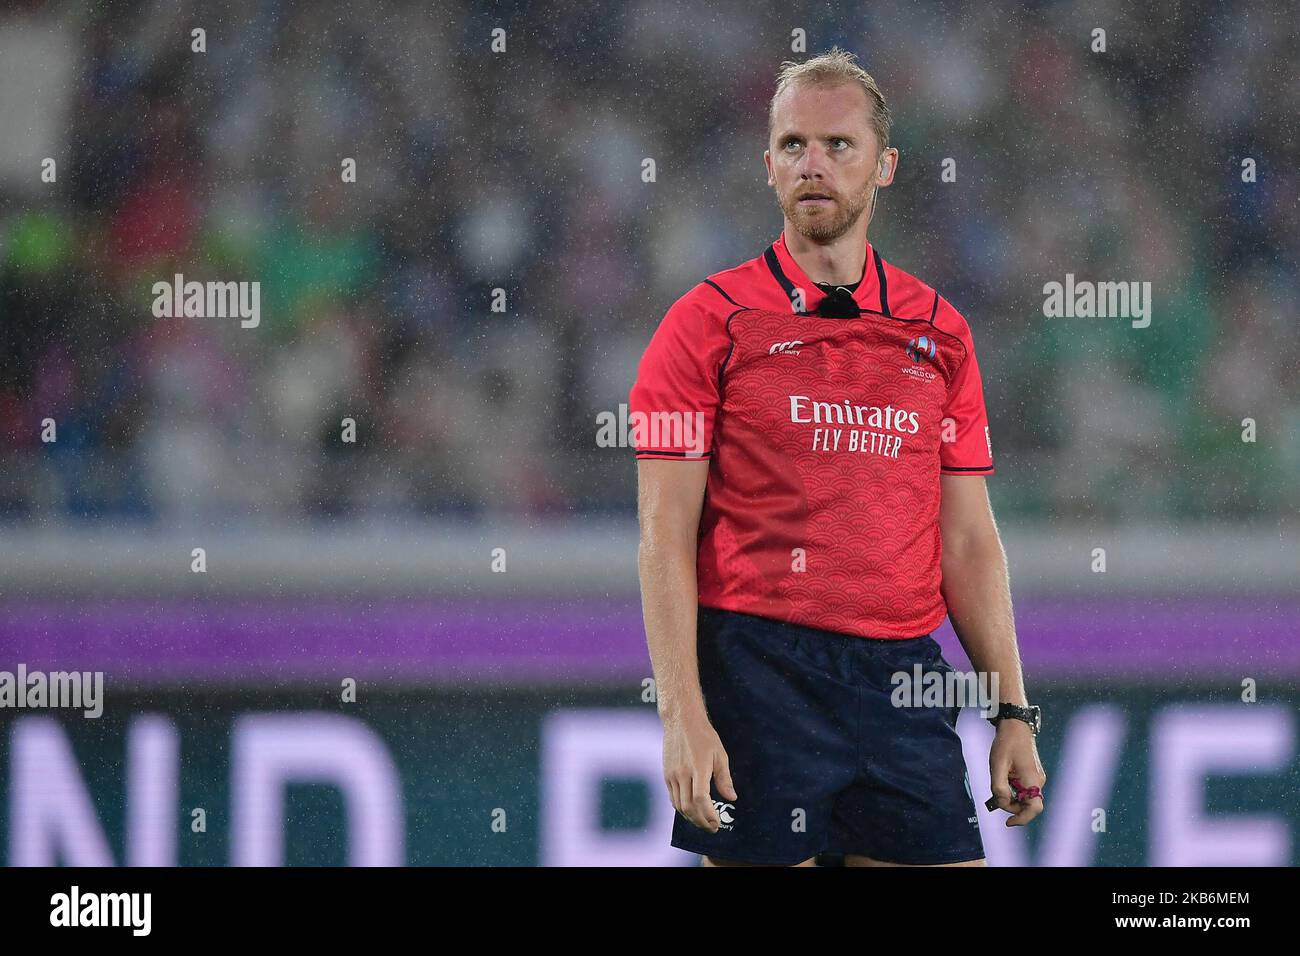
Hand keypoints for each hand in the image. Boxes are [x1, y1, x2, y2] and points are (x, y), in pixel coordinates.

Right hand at [662, 706, 736, 831]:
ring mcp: (672, 774)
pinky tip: (691, 809)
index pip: (700, 799)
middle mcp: (682, 773)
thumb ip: (724, 778)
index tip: (717, 823)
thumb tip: (731, 798)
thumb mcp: (720, 754)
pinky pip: (672, 797)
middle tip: (712, 827)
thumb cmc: (704, 736)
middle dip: (701, 821)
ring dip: (691, 817)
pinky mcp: (666, 774)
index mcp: (698, 768)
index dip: (708, 815)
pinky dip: (681, 808)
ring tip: (703, 821)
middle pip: (688, 807)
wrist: (681, 720)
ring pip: (678, 805)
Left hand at [988, 719, 1045, 826]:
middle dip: (1011, 806)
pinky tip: (1003, 778)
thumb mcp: (997, 765)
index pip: (1034, 809)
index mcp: (1032, 780)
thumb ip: (998, 786)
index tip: (1007, 822)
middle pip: (1027, 805)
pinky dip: (1012, 790)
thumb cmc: (1006, 743)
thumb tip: (1001, 802)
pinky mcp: (1031, 774)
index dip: (1022, 819)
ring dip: (1010, 796)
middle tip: (995, 796)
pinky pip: (1023, 789)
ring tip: (998, 780)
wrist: (1015, 725)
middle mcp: (1038, 781)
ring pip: (1024, 797)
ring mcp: (1036, 778)